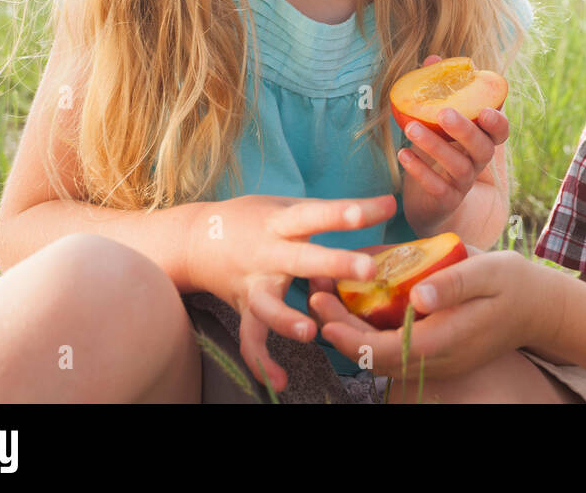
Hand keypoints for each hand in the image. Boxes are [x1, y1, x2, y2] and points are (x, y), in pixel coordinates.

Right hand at [185, 193, 397, 393]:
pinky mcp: (244, 308)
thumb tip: (391, 207)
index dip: (348, 212)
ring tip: (310, 332)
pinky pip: (250, 338)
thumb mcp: (287, 206)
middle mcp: (267, 252)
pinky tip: (281, 380)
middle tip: (369, 269)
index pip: (319, 213)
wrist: (194, 239)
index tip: (384, 207)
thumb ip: (332, 212)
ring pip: (268, 304)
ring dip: (286, 319)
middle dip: (333, 263)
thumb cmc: (255, 219)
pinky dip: (261, 362)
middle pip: (301, 258)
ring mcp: (253, 282)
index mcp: (282, 221)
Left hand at [309, 247, 560, 381]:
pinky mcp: (437, 351)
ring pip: (382, 355)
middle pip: (374, 357)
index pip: (383, 350)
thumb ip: (453, 283)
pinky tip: (359, 302)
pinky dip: (371, 329)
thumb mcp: (489, 271)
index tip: (324, 309)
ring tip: (328, 296)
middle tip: (315, 295)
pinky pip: (396, 347)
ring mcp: (436, 359)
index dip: (348, 334)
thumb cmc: (514, 283)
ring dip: (351, 330)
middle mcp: (435, 358)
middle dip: (340, 330)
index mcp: (443, 340)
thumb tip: (419, 295)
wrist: (541, 307)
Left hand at [400, 54, 509, 234]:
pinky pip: (437, 187)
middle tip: (443, 113)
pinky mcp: (446, 200)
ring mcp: (464, 183)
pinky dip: (420, 170)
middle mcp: (478, 162)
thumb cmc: (439, 150)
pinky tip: (403, 153)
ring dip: (435, 146)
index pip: (500, 132)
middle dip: (465, 130)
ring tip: (411, 129)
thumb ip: (439, 90)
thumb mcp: (438, 121)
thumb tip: (433, 59)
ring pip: (458, 166)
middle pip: (482, 148)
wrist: (430, 200)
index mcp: (482, 140)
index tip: (485, 110)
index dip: (498, 122)